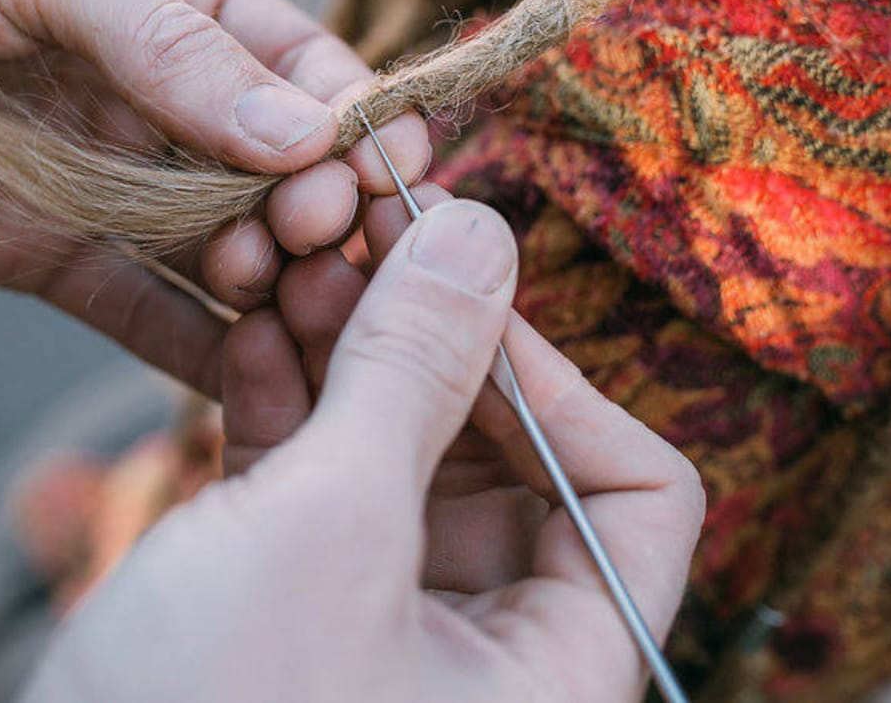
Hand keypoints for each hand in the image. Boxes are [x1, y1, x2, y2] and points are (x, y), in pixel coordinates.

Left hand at [0, 0, 426, 389]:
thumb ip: (173, 47)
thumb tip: (307, 138)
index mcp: (185, 1)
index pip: (308, 72)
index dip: (359, 127)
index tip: (385, 179)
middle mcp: (164, 99)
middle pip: (285, 175)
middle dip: (321, 216)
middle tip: (318, 247)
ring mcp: (112, 184)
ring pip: (229, 252)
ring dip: (273, 286)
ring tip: (286, 308)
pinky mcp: (48, 255)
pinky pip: (144, 314)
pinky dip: (200, 348)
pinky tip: (249, 378)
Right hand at [24, 199, 702, 702]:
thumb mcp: (324, 528)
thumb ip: (410, 368)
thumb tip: (480, 232)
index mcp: (557, 673)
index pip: (639, 497)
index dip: (560, 382)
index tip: (465, 299)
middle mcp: (490, 656)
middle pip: (508, 457)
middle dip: (431, 343)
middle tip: (360, 239)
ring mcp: (390, 628)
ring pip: (404, 457)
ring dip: (351, 355)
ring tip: (294, 264)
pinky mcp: (300, 612)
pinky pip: (326, 489)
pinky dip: (292, 408)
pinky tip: (250, 333)